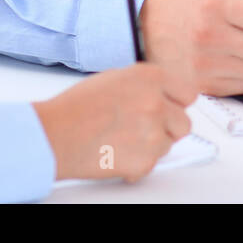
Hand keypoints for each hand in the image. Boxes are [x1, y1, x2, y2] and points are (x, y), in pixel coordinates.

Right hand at [33, 63, 197, 181]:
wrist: (55, 134)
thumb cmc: (76, 107)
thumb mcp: (116, 78)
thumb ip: (145, 85)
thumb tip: (163, 97)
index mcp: (151, 77)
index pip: (187, 95)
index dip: (175, 105)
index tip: (168, 111)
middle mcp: (156, 102)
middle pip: (184, 123)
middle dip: (168, 129)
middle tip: (146, 130)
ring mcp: (152, 132)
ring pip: (168, 145)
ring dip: (151, 146)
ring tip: (123, 141)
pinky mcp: (145, 160)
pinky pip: (152, 165)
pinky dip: (138, 164)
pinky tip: (117, 153)